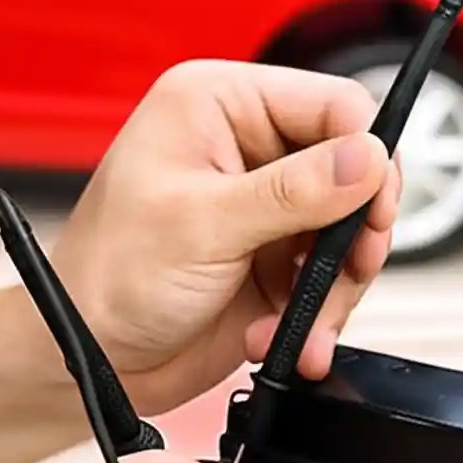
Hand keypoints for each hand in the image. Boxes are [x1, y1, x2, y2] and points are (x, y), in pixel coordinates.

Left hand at [52, 60, 400, 414]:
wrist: (89, 358)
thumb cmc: (107, 277)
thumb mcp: (202, 226)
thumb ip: (293, 193)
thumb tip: (366, 159)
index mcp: (216, 105)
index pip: (331, 104)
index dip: (365, 154)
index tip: (372, 209)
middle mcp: (244, 147)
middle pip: (352, 168)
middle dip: (358, 229)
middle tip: (351, 268)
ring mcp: (263, 207)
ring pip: (351, 230)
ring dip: (336, 284)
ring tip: (306, 320)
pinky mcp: (273, 259)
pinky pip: (330, 277)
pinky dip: (320, 313)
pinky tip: (285, 336)